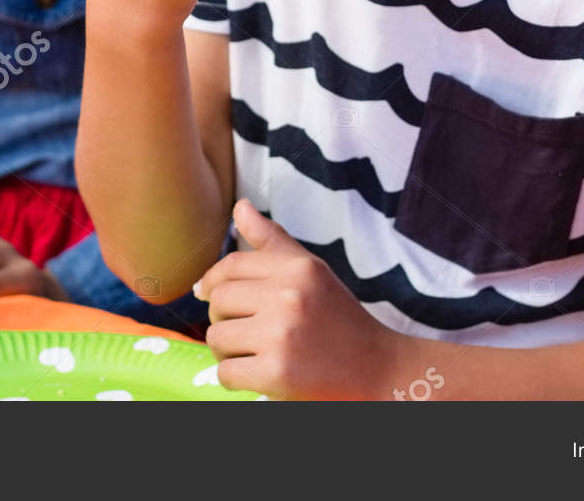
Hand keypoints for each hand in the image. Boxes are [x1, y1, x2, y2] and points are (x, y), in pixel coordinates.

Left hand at [197, 200, 401, 399]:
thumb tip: (239, 205)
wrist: (378, 370)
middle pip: (219, 301)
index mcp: (298, 268)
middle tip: (241, 331)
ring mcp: (282, 335)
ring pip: (217, 337)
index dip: (211, 281)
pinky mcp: (277, 373)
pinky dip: (234, 377)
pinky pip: (225, 372)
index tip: (205, 294)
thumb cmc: (339, 319)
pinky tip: (257, 375)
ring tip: (252, 353)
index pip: (231, 266)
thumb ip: (272, 240)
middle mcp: (290, 296)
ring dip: (226, 351)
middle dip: (221, 318)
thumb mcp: (312, 272)